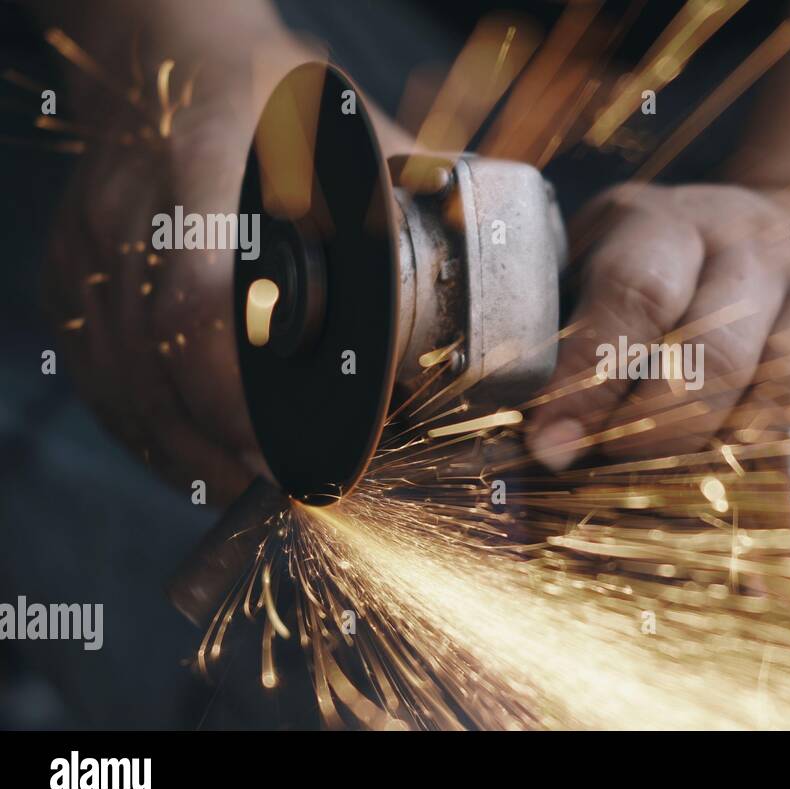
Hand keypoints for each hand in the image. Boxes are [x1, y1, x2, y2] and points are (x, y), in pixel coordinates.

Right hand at [42, 28, 407, 502]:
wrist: (164, 57)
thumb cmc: (265, 96)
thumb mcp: (340, 129)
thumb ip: (397, 200)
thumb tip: (474, 277)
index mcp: (202, 166)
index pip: (199, 300)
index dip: (236, 391)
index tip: (285, 446)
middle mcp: (130, 210)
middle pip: (155, 359)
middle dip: (218, 439)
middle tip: (279, 483)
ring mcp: (87, 245)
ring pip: (120, 378)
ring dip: (180, 446)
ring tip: (242, 482)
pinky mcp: (67, 274)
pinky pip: (94, 371)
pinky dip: (139, 424)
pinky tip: (186, 452)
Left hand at [525, 183, 789, 470]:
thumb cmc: (695, 278)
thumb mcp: (625, 267)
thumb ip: (584, 330)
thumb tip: (543, 443)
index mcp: (684, 223)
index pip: (637, 290)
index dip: (589, 378)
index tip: (554, 448)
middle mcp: (774, 247)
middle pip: (719, 354)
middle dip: (659, 435)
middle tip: (625, 478)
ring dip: (741, 461)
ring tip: (703, 499)